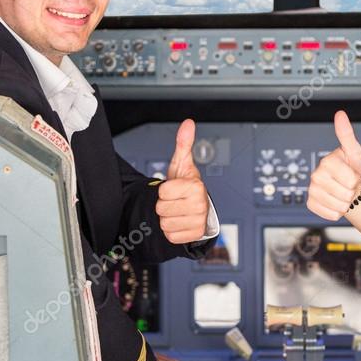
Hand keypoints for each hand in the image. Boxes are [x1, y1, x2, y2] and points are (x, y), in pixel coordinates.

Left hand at [156, 119, 208, 243]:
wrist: (199, 208)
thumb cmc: (188, 186)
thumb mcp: (183, 164)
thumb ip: (183, 144)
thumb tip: (188, 124)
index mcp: (195, 186)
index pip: (163, 193)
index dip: (164, 191)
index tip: (174, 189)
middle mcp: (199, 204)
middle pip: (161, 209)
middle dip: (165, 205)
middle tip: (175, 201)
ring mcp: (198, 221)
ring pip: (165, 223)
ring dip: (168, 219)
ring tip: (177, 211)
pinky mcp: (194, 235)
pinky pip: (170, 236)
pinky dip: (172, 231)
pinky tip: (180, 222)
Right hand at [306, 111, 360, 220]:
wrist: (348, 185)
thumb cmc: (352, 168)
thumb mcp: (353, 150)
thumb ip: (346, 134)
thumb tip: (340, 114)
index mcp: (327, 162)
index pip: (351, 180)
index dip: (356, 179)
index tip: (352, 173)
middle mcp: (316, 175)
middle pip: (345, 194)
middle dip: (351, 192)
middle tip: (347, 184)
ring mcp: (312, 190)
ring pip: (339, 206)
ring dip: (345, 202)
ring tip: (343, 192)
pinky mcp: (311, 203)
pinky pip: (330, 214)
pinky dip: (337, 211)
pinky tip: (335, 201)